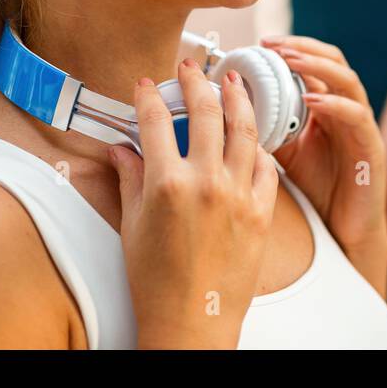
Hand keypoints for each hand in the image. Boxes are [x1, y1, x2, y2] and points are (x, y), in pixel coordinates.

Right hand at [108, 59, 278, 348]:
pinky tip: (253, 136)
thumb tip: (121, 148)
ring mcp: (238, 195)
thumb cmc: (155, 281)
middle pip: (205, 111)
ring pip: (244, 129)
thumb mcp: (132, 225)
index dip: (148, 95)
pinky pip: (265, 166)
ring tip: (233, 81)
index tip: (145, 82)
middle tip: (192, 66)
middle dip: (197, 80)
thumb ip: (130, 178)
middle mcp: (205, 182)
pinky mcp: (262, 211)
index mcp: (166, 183)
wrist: (192, 321)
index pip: (156, 120)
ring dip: (238, 98)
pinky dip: (259, 147)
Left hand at [259, 35, 386, 291]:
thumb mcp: (284, 153)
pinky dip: (335, 104)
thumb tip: (226, 111)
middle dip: (302, 48)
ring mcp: (361, 126)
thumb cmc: (317, 191)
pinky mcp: (372, 146)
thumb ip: (266, 128)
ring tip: (290, 61)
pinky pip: (357, 116)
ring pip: (347, 80)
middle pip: (333, 61)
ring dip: (318, 66)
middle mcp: (346, 109)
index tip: (259, 43)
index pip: (313, 62)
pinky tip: (312, 101)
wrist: (345, 233)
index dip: (289, 48)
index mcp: (326, 107)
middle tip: (272, 45)